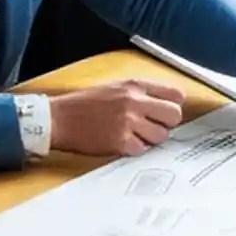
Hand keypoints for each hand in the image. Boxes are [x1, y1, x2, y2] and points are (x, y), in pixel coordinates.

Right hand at [49, 79, 185, 155]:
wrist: (58, 118)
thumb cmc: (85, 104)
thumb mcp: (116, 87)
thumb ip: (142, 93)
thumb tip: (168, 103)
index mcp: (135, 85)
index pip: (176, 94)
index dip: (173, 106)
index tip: (165, 112)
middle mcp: (134, 101)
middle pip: (174, 115)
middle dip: (167, 124)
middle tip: (154, 126)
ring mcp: (128, 122)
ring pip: (161, 136)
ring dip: (151, 139)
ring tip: (134, 135)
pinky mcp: (119, 142)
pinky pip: (142, 150)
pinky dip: (134, 149)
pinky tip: (122, 143)